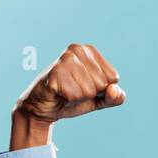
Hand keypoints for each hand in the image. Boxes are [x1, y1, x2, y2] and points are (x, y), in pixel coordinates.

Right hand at [10, 43, 124, 148]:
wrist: (42, 107)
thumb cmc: (72, 99)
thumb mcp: (98, 100)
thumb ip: (114, 98)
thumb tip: (114, 90)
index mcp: (90, 51)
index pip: (113, 78)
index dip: (101, 90)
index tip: (84, 87)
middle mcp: (78, 50)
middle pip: (102, 84)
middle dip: (89, 94)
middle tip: (73, 90)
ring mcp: (65, 60)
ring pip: (89, 91)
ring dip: (78, 98)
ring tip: (66, 92)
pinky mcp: (55, 73)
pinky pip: (75, 95)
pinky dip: (68, 100)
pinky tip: (59, 94)